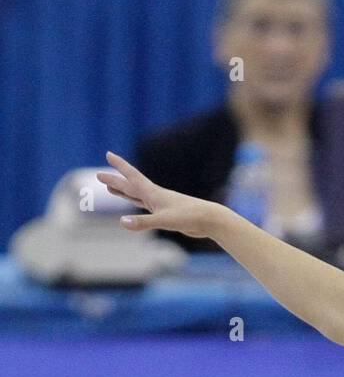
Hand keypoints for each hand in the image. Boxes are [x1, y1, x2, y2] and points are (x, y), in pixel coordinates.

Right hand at [95, 151, 220, 239]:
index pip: (132, 176)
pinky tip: (135, 206)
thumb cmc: (189, 218)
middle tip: (99, 175)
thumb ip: (142, 222)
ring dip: (123, 192)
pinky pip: (146, 208)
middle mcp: (155, 196)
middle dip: (115, 181)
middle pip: (130, 186)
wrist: (209, 220)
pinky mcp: (166, 215)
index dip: (120, 166)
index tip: (108, 153)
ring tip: (111, 189)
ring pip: (137, 196)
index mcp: (153, 193)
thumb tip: (122, 222)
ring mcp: (161, 205)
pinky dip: (137, 205)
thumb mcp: (164, 221)